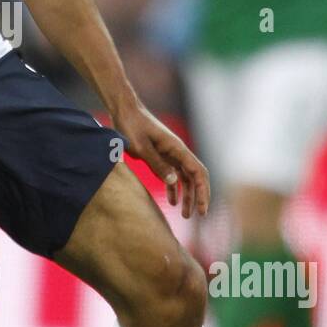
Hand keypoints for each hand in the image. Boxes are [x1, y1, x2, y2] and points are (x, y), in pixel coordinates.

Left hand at [113, 97, 209, 219]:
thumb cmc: (131, 126)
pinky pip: (173, 174)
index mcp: (177, 149)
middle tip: (198, 216)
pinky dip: (174, 188)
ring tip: (185, 214)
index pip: (198, 172)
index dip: (203, 192)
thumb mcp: (141, 147)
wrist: (124, 110)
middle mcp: (178, 151)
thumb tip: (175, 182)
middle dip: (199, 196)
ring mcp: (170, 153)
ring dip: (188, 196)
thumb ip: (157, 164)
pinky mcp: (161, 155)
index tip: (202, 210)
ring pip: (185, 178)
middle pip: (196, 177)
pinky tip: (172, 202)